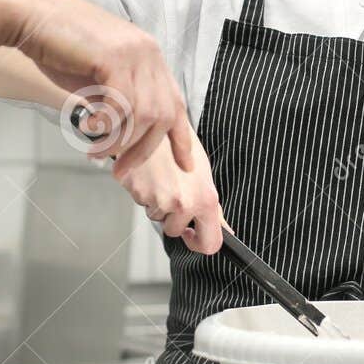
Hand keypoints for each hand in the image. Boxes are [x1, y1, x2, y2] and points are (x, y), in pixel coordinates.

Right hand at [7, 0, 193, 174]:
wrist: (30, 15)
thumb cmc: (58, 47)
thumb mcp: (95, 79)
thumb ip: (114, 102)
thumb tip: (121, 136)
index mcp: (149, 56)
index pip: (176, 102)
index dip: (181, 137)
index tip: (185, 166)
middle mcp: (148, 53)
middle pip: (163, 115)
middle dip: (144, 151)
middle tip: (121, 172)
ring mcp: (134, 53)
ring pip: (143, 114)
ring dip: (119, 143)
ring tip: (95, 153)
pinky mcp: (114, 57)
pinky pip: (121, 105)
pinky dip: (105, 125)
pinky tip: (85, 126)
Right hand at [120, 118, 224, 254]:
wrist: (154, 120)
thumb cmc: (179, 145)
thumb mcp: (202, 173)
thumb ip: (212, 206)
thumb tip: (227, 232)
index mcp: (205, 199)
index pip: (210, 244)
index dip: (199, 243)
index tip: (192, 234)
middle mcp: (182, 203)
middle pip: (174, 231)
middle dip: (172, 218)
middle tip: (173, 190)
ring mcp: (157, 199)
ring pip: (155, 215)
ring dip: (156, 201)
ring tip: (161, 175)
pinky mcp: (137, 192)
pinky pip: (140, 201)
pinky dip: (143, 190)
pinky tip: (149, 171)